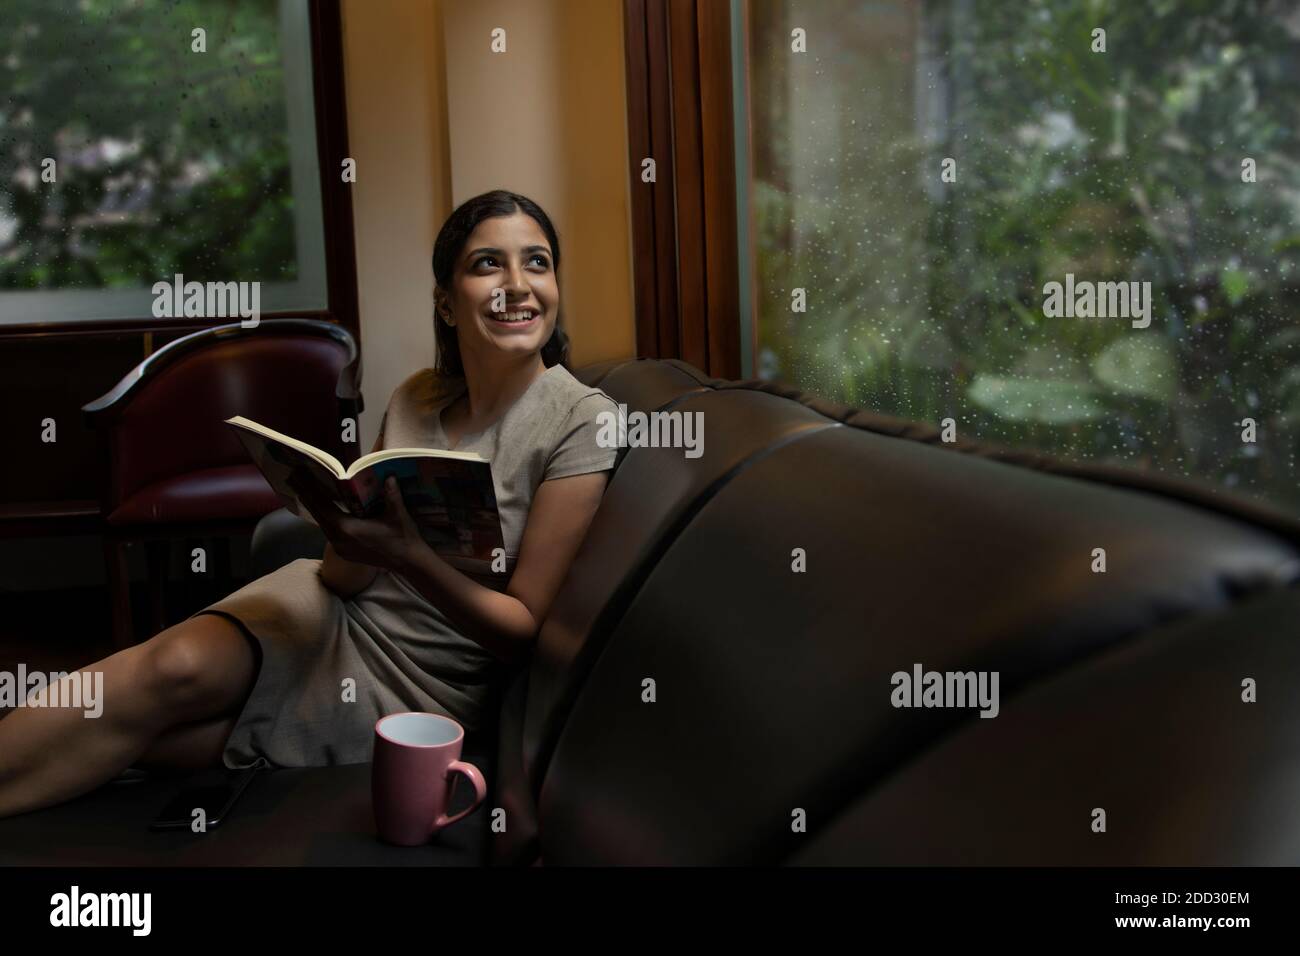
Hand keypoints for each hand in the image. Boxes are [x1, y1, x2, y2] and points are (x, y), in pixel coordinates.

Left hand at [288, 474, 426, 573]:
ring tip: (304, 490)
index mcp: (347, 528)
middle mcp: (338, 540)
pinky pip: (329, 532)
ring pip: (322, 524)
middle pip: (317, 514)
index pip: (322, 506)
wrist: (408, 562)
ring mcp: (340, 548)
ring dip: (314, 507)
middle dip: (306, 495)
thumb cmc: (403, 537)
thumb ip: (391, 494)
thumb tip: (388, 476)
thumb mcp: (398, 513)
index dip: (309, 490)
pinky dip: (324, 518)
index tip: (298, 475)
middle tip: (294, 477)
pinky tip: (322, 509)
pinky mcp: (344, 552)